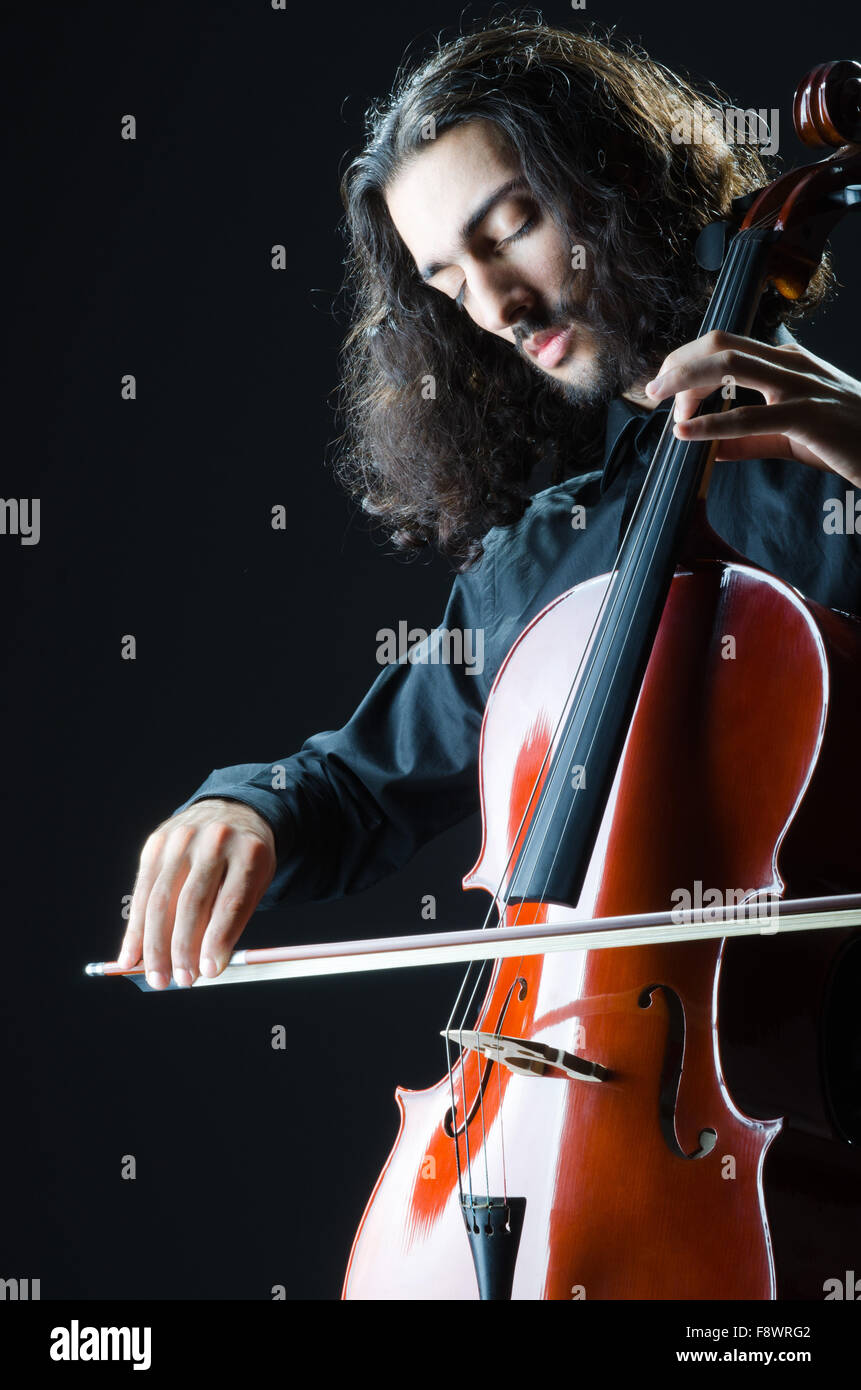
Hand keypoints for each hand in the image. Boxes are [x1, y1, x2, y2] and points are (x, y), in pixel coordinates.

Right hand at [118, 799, 276, 988]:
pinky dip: (134, 929)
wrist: (231, 813)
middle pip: (192, 901)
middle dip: (183, 947)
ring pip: (161, 899)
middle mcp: (214, 841)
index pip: (231, 900)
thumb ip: (233, 920)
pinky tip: (130, 956)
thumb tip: (203, 968)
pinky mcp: (156, 844)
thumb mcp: (256, 883)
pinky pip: (142, 892)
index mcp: (249, 852)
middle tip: (181, 981)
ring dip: (154, 946)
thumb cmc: (245, 860)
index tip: (210, 972)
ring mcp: (181, 839)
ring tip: (156, 978)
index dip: (218, 939)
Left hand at [644, 330, 860, 487]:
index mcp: (788, 362)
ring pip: (732, 366)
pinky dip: (710, 425)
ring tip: (663, 406)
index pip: (726, 345)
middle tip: (652, 392)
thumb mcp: (792, 434)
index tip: (668, 393)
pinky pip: (750, 416)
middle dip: (679, 364)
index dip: (688, 364)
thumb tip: (709, 447)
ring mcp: (802, 387)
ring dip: (687, 383)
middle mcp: (792, 365)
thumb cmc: (849, 439)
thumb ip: (749, 438)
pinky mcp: (808, 418)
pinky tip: (686, 434)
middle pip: (721, 345)